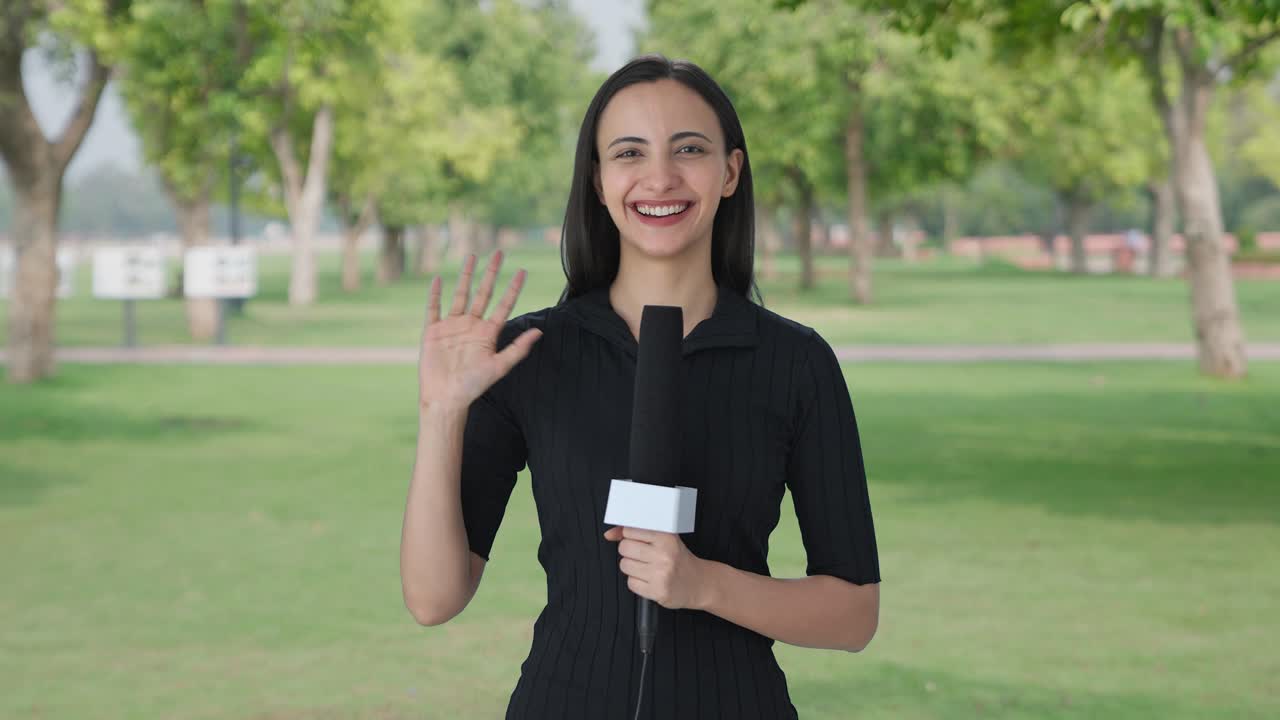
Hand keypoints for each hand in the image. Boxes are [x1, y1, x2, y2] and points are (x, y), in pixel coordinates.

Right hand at [418, 250, 541, 410]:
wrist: (446, 398)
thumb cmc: (473, 386)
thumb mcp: (499, 367)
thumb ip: (518, 349)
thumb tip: (539, 332)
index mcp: (487, 333)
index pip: (504, 305)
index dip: (513, 289)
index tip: (523, 272)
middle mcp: (471, 326)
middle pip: (483, 293)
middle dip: (491, 273)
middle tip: (500, 253)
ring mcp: (452, 326)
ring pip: (460, 294)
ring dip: (466, 275)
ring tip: (472, 256)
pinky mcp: (433, 331)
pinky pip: (433, 308)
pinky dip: (435, 294)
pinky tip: (438, 279)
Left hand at [604, 526, 710, 610]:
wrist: (699, 583)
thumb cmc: (678, 559)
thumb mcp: (663, 539)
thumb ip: (636, 533)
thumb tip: (609, 534)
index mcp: (666, 537)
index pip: (630, 530)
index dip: (630, 536)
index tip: (637, 540)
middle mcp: (664, 554)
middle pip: (624, 547)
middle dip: (630, 552)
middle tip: (643, 556)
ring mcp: (661, 574)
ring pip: (625, 565)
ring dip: (632, 568)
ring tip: (647, 568)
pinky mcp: (657, 591)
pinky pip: (631, 583)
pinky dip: (637, 582)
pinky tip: (649, 580)